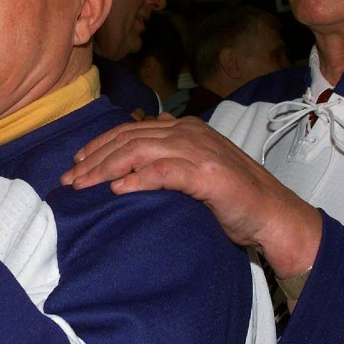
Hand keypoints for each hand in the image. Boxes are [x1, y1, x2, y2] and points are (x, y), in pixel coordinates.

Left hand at [60, 115, 320, 276]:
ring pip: (139, 151)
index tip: (76, 163)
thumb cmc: (232, 198)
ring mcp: (198, 151)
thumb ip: (168, 158)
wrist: (273, 214)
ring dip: (106, 168)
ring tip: (84, 185)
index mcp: (184, 129)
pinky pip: (163, 171)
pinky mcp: (206, 174)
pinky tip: (117, 190)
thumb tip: (132, 160)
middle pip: (128, 139)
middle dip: (94, 159)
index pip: (131, 130)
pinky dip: (138, 178)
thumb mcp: (195, 170)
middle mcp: (188, 133)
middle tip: (69, 180)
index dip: (100, 145)